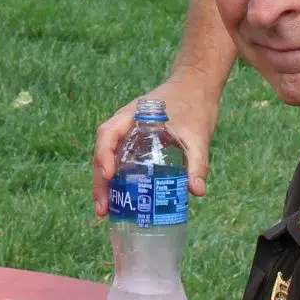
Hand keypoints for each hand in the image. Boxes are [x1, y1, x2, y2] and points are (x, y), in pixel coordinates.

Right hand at [90, 86, 217, 217]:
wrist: (197, 87)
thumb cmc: (195, 105)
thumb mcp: (199, 135)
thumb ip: (198, 162)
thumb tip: (196, 192)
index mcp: (133, 115)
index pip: (108, 133)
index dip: (103, 154)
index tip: (109, 175)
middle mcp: (125, 124)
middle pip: (103, 152)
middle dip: (100, 181)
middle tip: (103, 209)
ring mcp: (129, 134)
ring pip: (109, 159)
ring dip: (106, 184)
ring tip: (107, 211)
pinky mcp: (137, 144)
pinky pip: (121, 161)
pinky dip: (119, 180)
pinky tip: (123, 200)